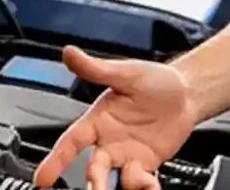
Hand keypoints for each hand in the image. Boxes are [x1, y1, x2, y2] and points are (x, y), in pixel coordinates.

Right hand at [33, 46, 197, 189]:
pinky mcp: (146, 165)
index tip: (42, 179)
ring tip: (133, 180)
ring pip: (115, 181)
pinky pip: (139, 184)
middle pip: (93, 169)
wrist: (187, 93)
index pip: (71, 143)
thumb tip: (69, 52)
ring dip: (118, 186)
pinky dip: (144, 188)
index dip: (55, 161)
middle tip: (95, 188)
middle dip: (92, 182)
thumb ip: (96, 69)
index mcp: (98, 121)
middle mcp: (109, 142)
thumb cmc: (155, 80)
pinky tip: (150, 184)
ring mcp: (127, 156)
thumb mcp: (126, 73)